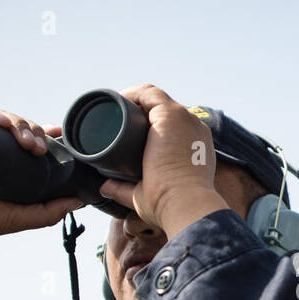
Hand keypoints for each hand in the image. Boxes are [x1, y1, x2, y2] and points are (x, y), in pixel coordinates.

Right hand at [0, 105, 82, 264]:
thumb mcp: (15, 218)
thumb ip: (47, 213)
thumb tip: (79, 201)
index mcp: (2, 162)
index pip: (27, 139)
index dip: (44, 134)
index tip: (61, 138)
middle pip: (15, 126)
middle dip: (33, 131)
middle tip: (41, 148)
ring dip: (16, 121)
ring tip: (27, 140)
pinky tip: (2, 121)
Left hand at [96, 84, 227, 238]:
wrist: (185, 204)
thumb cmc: (170, 206)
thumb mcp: (145, 194)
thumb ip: (124, 190)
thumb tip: (105, 187)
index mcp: (193, 146)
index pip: (171, 127)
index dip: (147, 126)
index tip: (127, 133)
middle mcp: (193, 129)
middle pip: (162, 111)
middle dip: (138, 112)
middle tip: (113, 123)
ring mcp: (184, 119)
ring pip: (154, 98)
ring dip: (132, 100)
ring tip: (110, 111)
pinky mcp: (171, 114)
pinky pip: (148, 93)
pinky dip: (131, 93)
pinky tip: (115, 101)